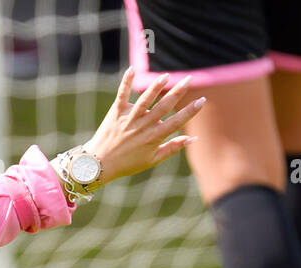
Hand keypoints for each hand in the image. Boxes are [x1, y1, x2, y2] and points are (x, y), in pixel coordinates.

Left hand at [82, 68, 204, 185]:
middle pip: (163, 107)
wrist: (99, 165)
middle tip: (189, 79)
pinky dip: (126, 82)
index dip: (190, 112)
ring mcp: (128, 119)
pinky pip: (121, 95)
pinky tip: (132, 69)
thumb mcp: (152, 160)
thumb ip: (173, 148)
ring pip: (144, 100)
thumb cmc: (127, 163)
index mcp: (153, 138)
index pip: (175, 122)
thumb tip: (193, 138)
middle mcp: (142, 127)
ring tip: (166, 76)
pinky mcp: (115, 113)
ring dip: (156, 87)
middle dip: (177, 92)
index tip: (202, 101)